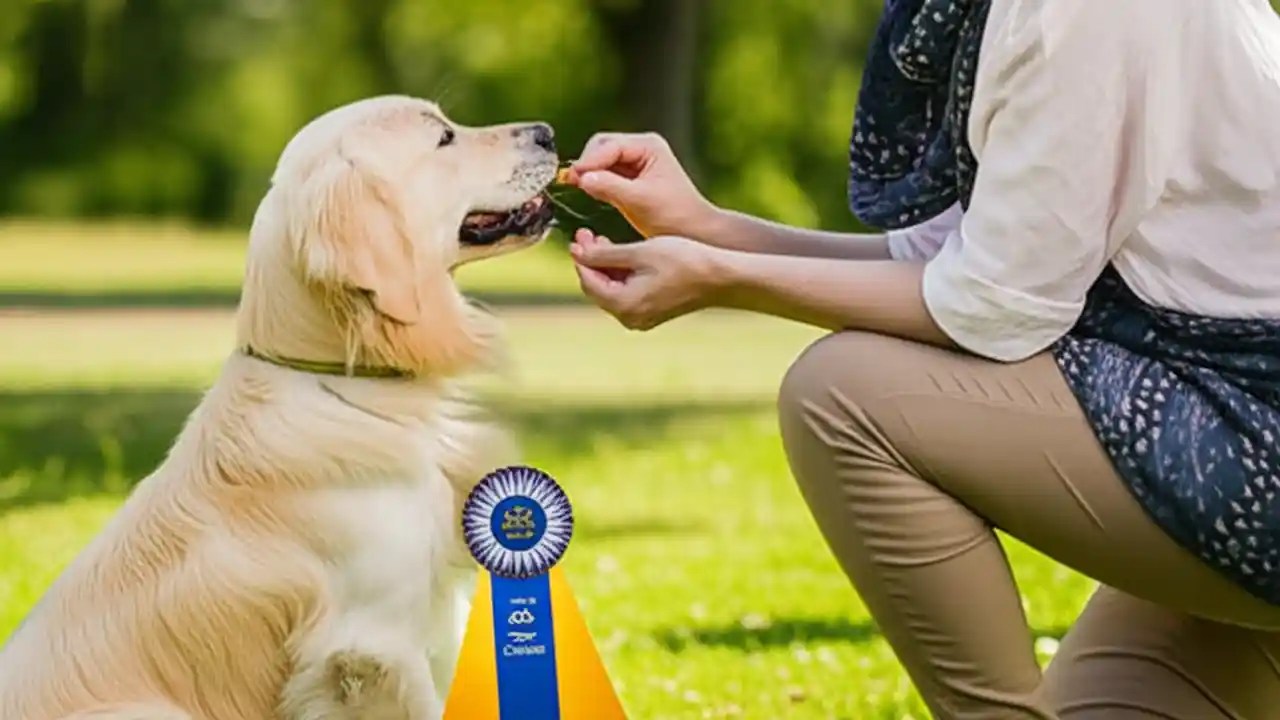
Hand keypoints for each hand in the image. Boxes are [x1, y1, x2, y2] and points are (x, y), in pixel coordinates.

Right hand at [562, 132, 716, 238]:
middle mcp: (642, 148)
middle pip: (602, 147)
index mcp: (649, 146)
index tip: (573, 177)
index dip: (589, 160)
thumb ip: (610, 187)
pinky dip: (596, 181)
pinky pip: (606, 173)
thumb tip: (581, 177)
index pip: (609, 145)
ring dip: (590, 172)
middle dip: (587, 163)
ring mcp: (636, 162)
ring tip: (577, 186)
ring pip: (601, 159)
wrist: (694, 232)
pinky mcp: (631, 178)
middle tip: (571, 182)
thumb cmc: (674, 216)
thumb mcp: (640, 201)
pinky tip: (589, 191)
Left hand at [570, 228, 722, 330]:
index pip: (588, 280)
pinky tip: (624, 255)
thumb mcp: (639, 251)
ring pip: (611, 290)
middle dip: (591, 261)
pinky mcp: (653, 314)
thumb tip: (577, 252)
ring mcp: (641, 319)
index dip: (581, 255)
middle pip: (597, 288)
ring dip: (606, 266)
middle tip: (588, 233)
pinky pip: (627, 295)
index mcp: (623, 304)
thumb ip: (604, 254)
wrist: (720, 277)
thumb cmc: (682, 260)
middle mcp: (629, 318)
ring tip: (604, 240)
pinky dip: (621, 275)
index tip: (580, 233)